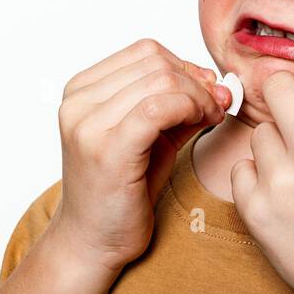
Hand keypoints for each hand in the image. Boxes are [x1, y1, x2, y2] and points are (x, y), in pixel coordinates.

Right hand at [52, 38, 230, 272]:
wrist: (91, 242)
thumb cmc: (120, 191)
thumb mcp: (149, 136)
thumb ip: (176, 104)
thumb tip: (216, 81)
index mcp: (81, 90)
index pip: (146, 52)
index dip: (186, 66)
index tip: (207, 92)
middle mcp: (78, 102)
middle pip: (157, 63)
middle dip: (197, 82)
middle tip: (216, 108)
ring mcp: (87, 125)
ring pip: (162, 81)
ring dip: (199, 96)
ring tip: (209, 119)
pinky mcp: (107, 150)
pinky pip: (159, 107)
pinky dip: (190, 108)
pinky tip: (201, 125)